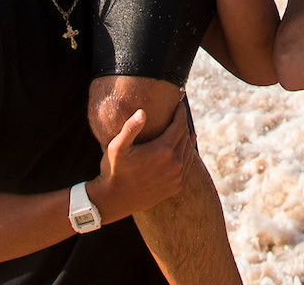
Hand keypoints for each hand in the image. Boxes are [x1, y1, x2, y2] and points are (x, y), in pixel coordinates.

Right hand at [86, 102, 193, 220]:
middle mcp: (174, 164)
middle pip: (185, 136)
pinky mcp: (176, 186)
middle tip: (178, 114)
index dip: (180, 112)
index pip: (179, 125)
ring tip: (182, 128)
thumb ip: (130, 128)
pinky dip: (187, 153)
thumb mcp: (117, 147)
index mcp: (162, 150)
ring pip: (189, 150)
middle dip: (182, 123)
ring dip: (187, 137)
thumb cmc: (114, 170)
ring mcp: (177, 176)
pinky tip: (184, 147)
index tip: (178, 104)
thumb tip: (142, 111)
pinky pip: (188, 164)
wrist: (115, 200)